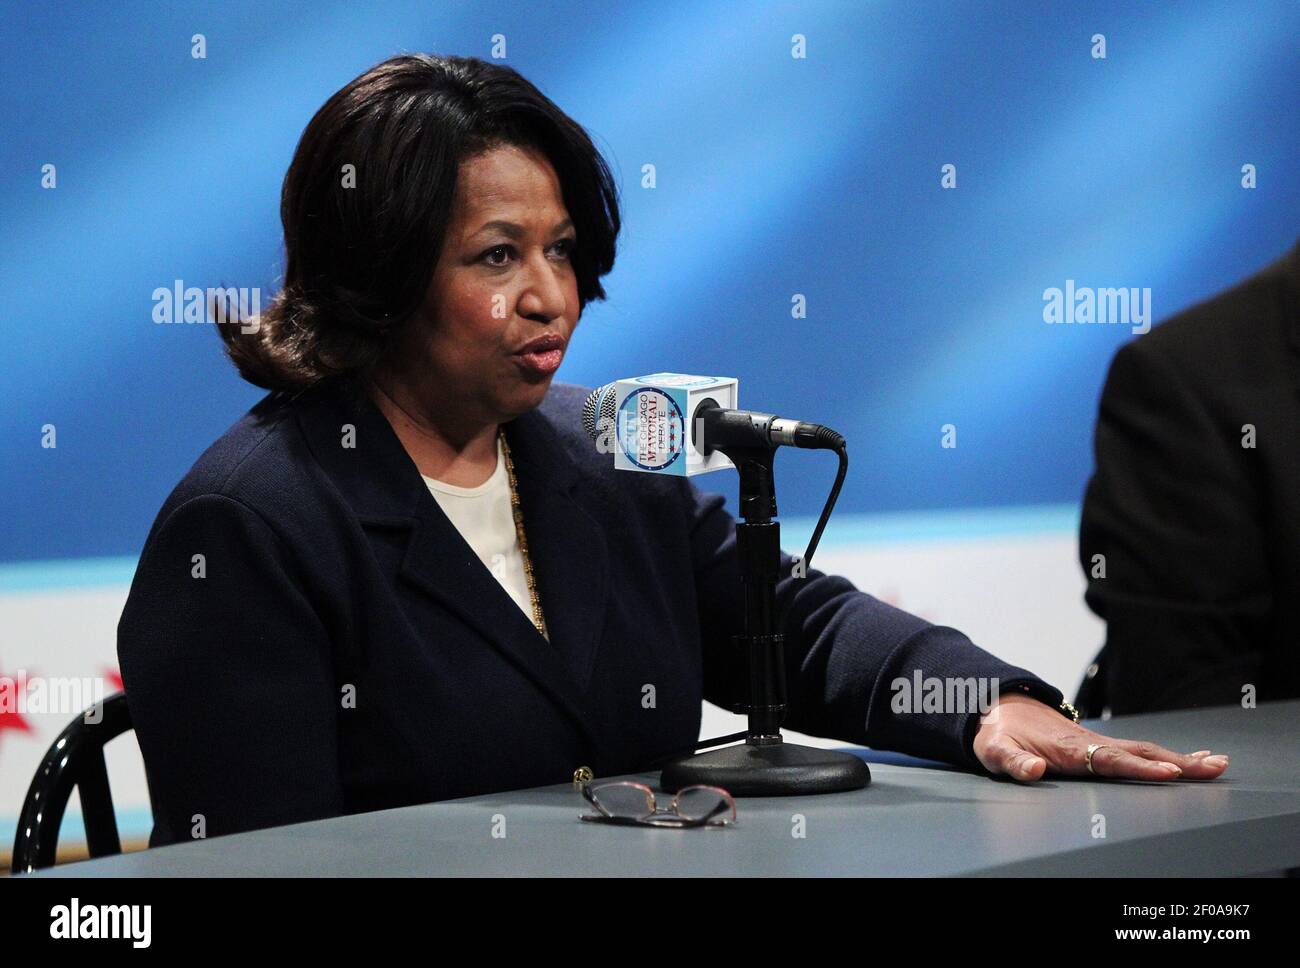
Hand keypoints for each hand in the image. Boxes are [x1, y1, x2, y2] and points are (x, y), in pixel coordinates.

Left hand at [972, 692, 1229, 781]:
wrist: (994, 707)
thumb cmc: (995, 735)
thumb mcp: (994, 752)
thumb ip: (1012, 763)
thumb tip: (1031, 771)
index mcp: (1067, 748)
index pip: (1109, 759)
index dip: (1139, 767)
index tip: (1170, 772)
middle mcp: (1087, 742)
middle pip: (1138, 752)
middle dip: (1177, 761)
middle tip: (1215, 767)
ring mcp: (1094, 741)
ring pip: (1142, 749)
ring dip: (1179, 758)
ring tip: (1215, 765)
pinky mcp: (1096, 743)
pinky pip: (1135, 749)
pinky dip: (1164, 755)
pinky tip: (1187, 761)